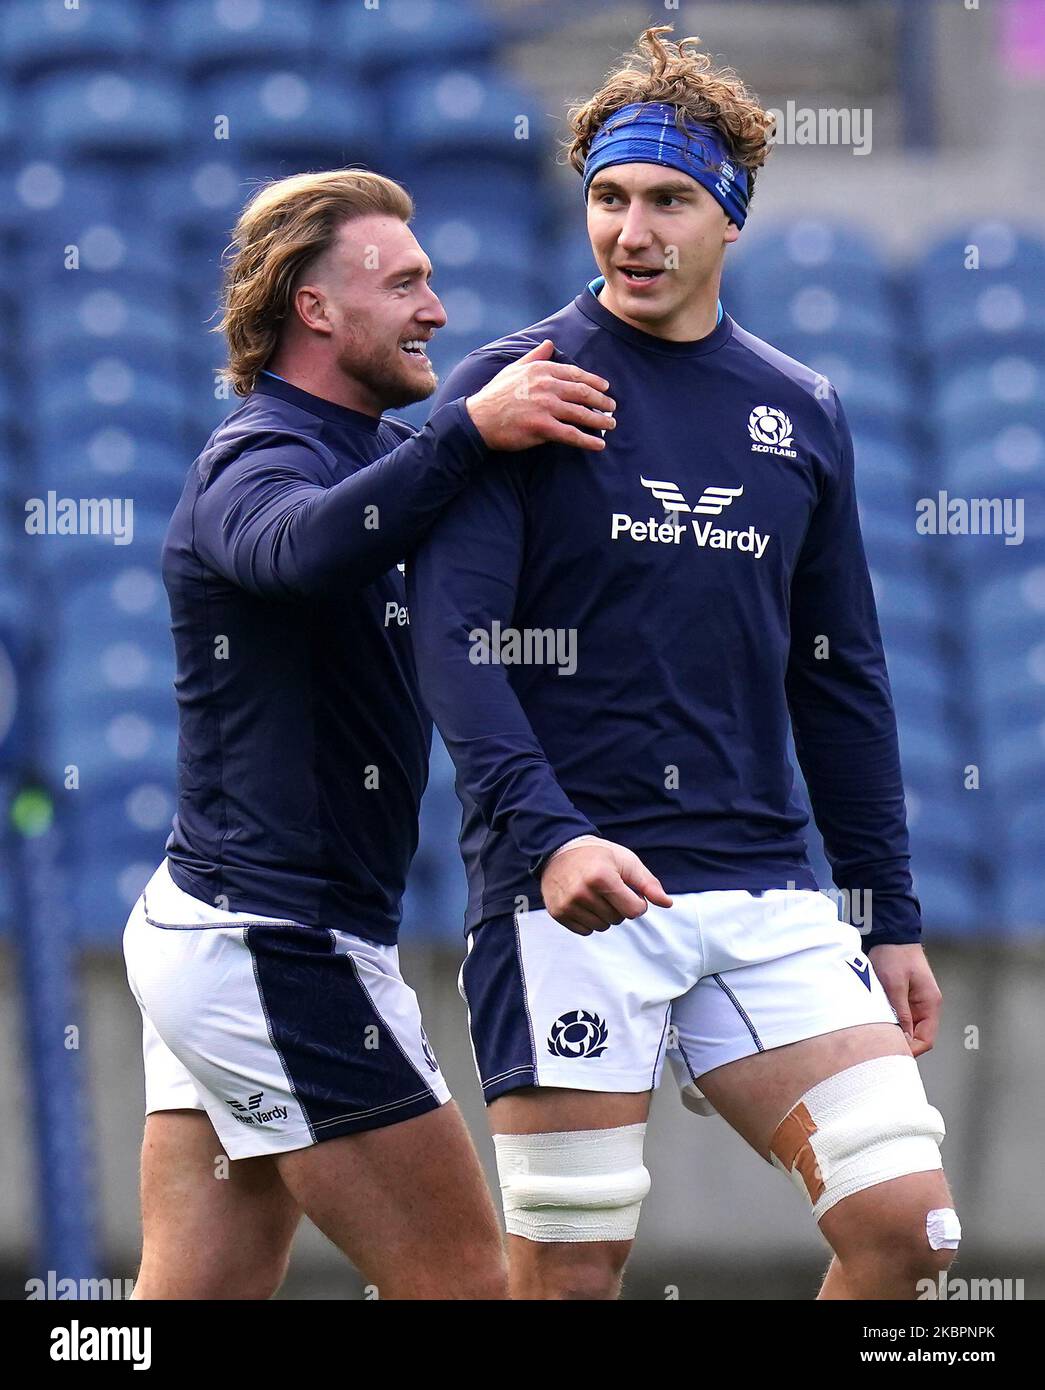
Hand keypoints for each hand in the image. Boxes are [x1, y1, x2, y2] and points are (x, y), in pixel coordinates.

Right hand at [465, 339, 614, 453]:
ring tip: (610, 425)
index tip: (605, 387)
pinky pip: (571, 434)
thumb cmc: (495, 395)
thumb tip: (549, 343)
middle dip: (601, 401)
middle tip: (612, 408)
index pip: (575, 374)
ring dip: (600, 420)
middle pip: (583, 393)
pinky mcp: (543, 427)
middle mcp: (546, 386)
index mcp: (541, 370)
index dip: (594, 381)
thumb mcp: (514, 369)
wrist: (478, 419)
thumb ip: (534, 356)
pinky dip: (588, 440)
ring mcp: (545, 407)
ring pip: (581, 413)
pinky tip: (599, 444)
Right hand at [540, 839, 671, 935]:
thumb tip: (667, 903)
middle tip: (609, 889)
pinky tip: (584, 902)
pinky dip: (589, 920)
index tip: (630, 891)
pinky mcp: (558, 912)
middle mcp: (582, 892)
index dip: (637, 902)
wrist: (561, 849)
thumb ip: (648, 883)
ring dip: (604, 915)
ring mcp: (568, 904)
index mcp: (602, 878)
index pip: (634, 910)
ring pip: (602, 927)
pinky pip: (585, 931)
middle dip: (619, 907)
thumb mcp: (627, 861)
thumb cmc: (598, 855)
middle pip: (618, 919)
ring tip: (596, 894)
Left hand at [868, 943, 941, 1056]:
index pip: (926, 1039)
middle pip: (917, 1037)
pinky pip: (899, 1018)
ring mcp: (915, 1003)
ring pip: (907, 1029)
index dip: (910, 1050)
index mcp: (930, 1004)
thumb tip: (904, 1039)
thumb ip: (901, 1011)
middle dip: (900, 1045)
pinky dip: (889, 1023)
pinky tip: (875, 1024)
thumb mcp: (895, 984)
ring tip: (875, 1037)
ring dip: (893, 1033)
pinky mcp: (904, 998)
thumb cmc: (894, 956)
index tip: (889, 1054)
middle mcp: (926, 1006)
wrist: (889, 934)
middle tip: (879, 1049)